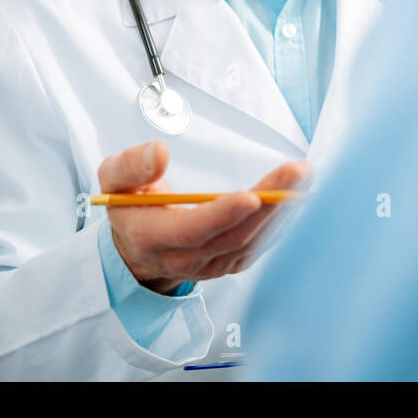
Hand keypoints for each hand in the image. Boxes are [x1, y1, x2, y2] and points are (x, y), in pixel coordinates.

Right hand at [98, 140, 312, 293]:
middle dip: (269, 203)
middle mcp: (185, 258)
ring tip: (304, 177)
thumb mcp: (112, 180)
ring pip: (253, 240)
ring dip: (282, 210)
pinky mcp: (232, 262)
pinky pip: (261, 244)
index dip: (222, 215)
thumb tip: (159, 152)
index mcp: (153, 238)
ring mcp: (213, 265)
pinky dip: (282, 221)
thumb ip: (132, 166)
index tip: (250, 196)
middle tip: (296, 173)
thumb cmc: (130, 206)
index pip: (193, 231)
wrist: (138, 248)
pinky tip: (299, 196)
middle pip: (233, 235)